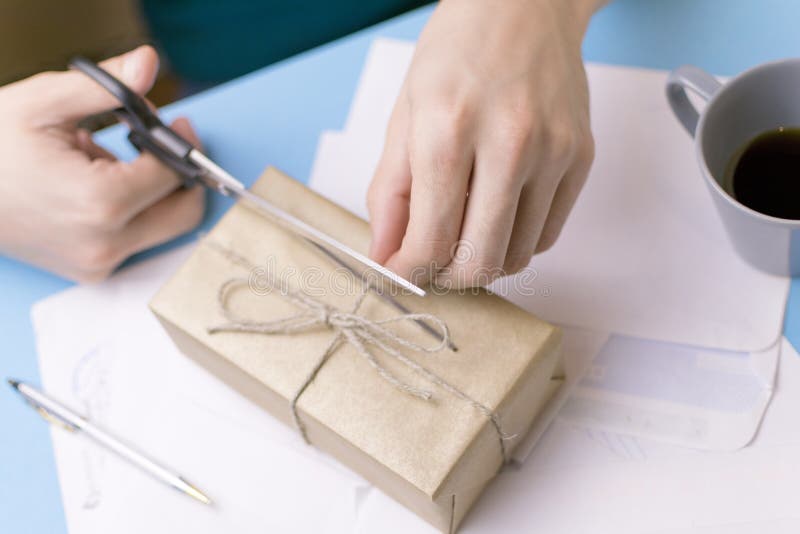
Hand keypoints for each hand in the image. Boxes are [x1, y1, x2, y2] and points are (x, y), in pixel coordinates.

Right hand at [0, 46, 204, 282]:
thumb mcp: (42, 104)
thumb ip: (107, 86)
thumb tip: (148, 63)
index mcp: (101, 203)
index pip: (174, 174)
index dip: (181, 143)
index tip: (177, 123)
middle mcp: (106, 243)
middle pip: (183, 213)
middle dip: (182, 175)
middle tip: (163, 143)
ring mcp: (98, 263)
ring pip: (161, 228)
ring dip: (152, 193)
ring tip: (105, 160)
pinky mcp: (91, 271)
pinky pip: (134, 240)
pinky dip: (130, 211)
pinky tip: (94, 184)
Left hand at [367, 0, 601, 288]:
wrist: (524, 4)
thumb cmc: (457, 51)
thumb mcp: (405, 114)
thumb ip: (390, 192)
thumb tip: (384, 254)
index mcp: (448, 130)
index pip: (431, 240)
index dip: (410, 273)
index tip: (402, 274)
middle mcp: (509, 143)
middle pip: (479, 260)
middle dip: (447, 279)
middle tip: (431, 267)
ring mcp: (553, 151)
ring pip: (517, 256)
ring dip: (483, 263)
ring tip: (464, 237)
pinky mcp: (581, 157)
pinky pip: (547, 234)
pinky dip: (517, 242)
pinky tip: (497, 217)